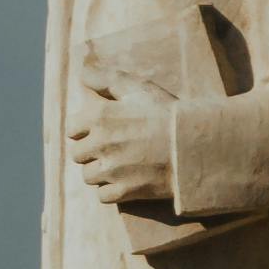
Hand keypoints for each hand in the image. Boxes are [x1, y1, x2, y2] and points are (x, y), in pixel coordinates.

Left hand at [68, 78, 176, 209]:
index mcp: (100, 116)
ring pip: (88, 176)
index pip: (72, 129)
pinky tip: (126, 181)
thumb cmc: (167, 113)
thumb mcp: (139, 88)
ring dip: (100, 173)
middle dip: (91, 152)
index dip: (85, 130)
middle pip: (77, 154)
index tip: (101, 131)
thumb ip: (106, 79)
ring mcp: (112, 170)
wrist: (195, 144)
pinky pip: (103, 196)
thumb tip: (82, 73)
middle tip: (112, 149)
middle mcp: (101, 143)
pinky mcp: (125, 191)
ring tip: (120, 165)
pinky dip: (112, 191)